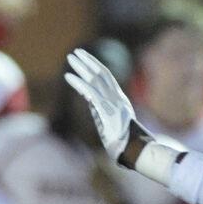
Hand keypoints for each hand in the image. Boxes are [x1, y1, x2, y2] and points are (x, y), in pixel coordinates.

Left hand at [64, 48, 151, 166]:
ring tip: (70, 57)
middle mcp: (117, 98)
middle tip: (76, 52)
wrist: (134, 151)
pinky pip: (90, 92)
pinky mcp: (105, 110)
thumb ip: (109, 119)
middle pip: (101, 74)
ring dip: (82, 67)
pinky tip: (68, 76)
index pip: (108, 78)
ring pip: (95, 79)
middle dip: (88, 62)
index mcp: (121, 100)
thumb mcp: (118, 128)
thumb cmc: (126, 145)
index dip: (96, 66)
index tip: (86, 59)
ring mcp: (112, 102)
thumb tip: (98, 115)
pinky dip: (78, 83)